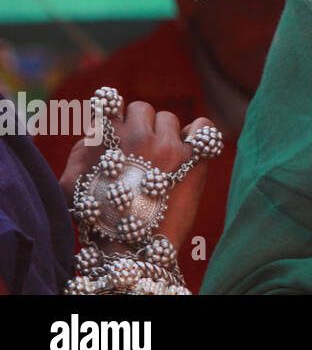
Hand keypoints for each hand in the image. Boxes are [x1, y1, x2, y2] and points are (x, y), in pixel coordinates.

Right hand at [60, 100, 213, 252]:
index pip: (111, 102)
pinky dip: (198, 134)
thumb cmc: (96, 218)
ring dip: (166, 134)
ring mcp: (166, 145)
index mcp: (105, 137)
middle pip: (144, 110)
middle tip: (141, 153)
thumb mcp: (71, 182)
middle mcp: (136, 135)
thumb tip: (98, 128)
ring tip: (161, 161)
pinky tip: (190, 147)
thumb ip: (82, 148)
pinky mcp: (191, 159)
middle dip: (142, 127)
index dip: (117, 118)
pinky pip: (203, 128)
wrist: (130, 247)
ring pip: (170, 120)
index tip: (120, 133)